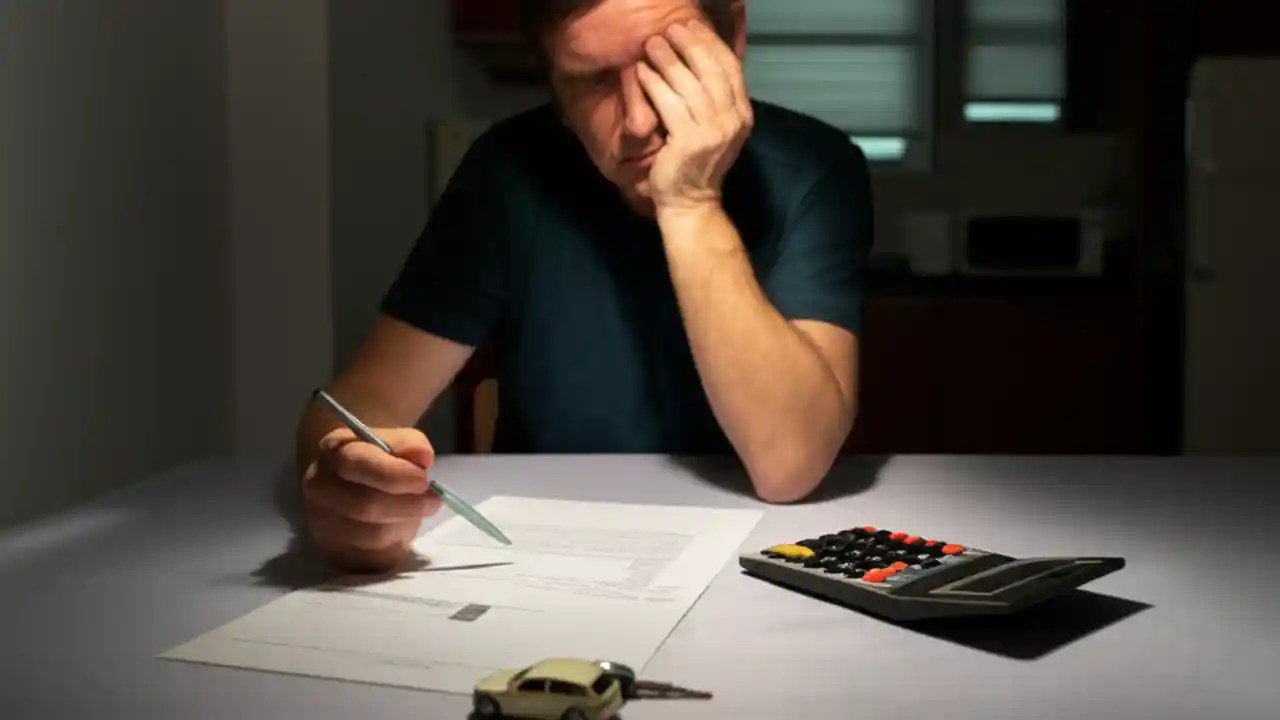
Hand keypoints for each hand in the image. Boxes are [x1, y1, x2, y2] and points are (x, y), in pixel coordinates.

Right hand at [301, 426, 441, 572]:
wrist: (356, 487)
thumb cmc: (380, 463)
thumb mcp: (395, 444)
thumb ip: (410, 445)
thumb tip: (423, 457)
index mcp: (334, 451)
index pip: (357, 462)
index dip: (395, 474)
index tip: (424, 479)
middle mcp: (319, 487)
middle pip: (365, 505)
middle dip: (408, 505)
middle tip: (434, 500)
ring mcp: (322, 524)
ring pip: (373, 535)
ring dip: (404, 524)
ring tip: (415, 512)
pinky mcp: (335, 553)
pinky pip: (374, 557)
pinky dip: (395, 545)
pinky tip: (398, 529)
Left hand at [636, 19, 751, 213]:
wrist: (691, 202)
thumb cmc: (697, 162)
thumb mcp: (716, 126)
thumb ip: (715, 96)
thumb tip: (702, 56)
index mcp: (742, 114)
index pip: (731, 68)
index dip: (711, 43)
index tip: (693, 26)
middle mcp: (732, 121)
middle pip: (712, 71)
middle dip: (690, 45)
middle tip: (670, 30)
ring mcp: (712, 132)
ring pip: (689, 85)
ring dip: (669, 60)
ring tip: (652, 45)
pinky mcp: (688, 142)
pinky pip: (669, 104)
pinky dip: (654, 84)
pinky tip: (642, 72)